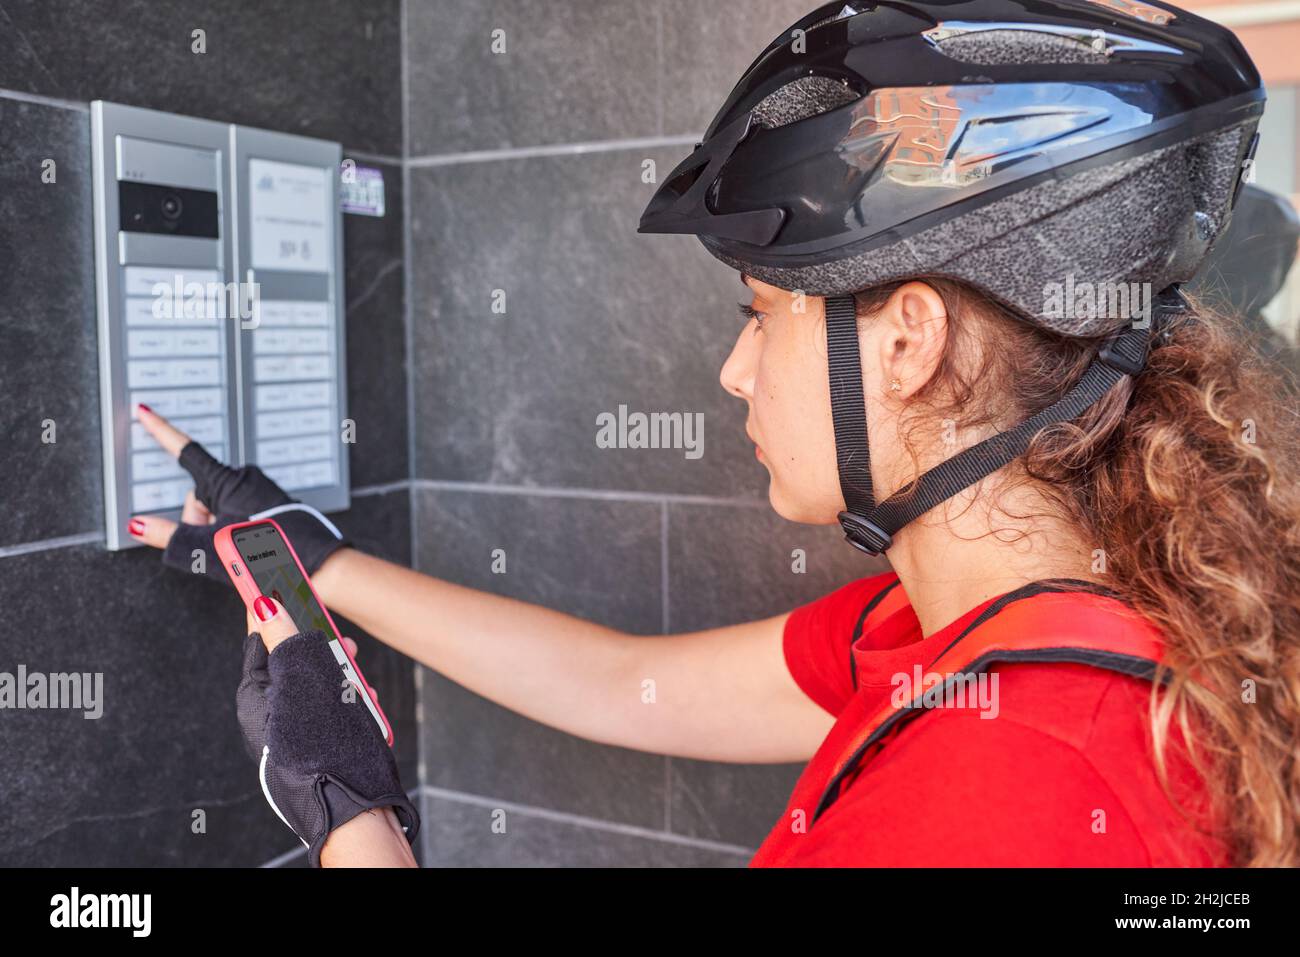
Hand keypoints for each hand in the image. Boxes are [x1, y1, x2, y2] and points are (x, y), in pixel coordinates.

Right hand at [126, 405, 347, 581]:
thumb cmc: (267, 554)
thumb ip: (169, 535)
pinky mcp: (271, 503)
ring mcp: (259, 490)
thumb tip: (137, 525)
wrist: (313, 564)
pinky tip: (250, 547)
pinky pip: (237, 514)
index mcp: (227, 480)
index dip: (160, 430)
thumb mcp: (208, 548)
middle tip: (217, 543)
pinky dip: (234, 530)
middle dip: (198, 521)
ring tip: (240, 548)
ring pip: (218, 508)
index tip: (145, 409)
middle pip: (199, 496)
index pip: (183, 450)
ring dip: (218, 529)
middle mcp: (245, 478)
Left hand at [239, 597, 418, 866]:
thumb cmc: (326, 746)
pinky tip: (361, 703)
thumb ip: (285, 638)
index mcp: (255, 697)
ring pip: (316, 681)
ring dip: (340, 673)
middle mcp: (268, 714)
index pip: (260, 637)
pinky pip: (331, 705)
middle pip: (292, 658)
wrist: (354, 808)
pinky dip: (348, 697)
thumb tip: (263, 603)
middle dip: (319, 647)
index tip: (280, 577)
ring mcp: (292, 731)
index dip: (275, 608)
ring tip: (357, 680)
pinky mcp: (317, 742)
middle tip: (342, 643)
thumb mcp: (305, 678)